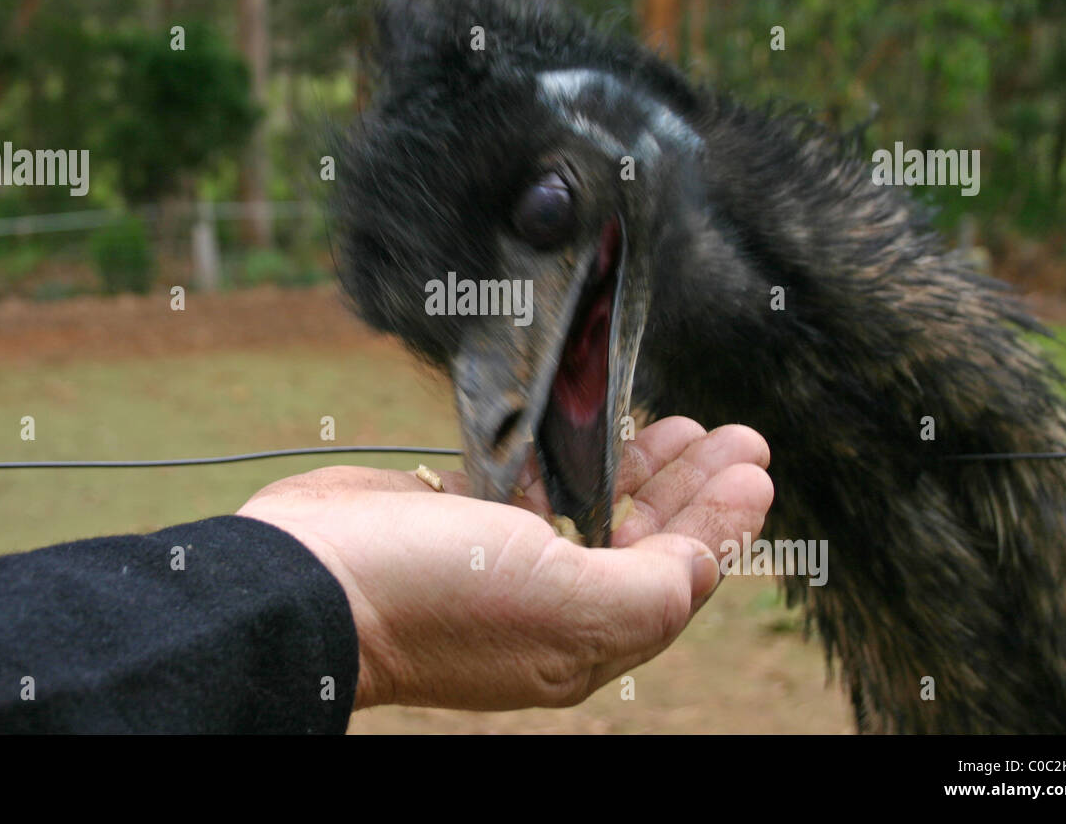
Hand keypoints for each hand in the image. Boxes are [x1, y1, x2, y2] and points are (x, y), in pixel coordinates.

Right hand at [237, 417, 771, 710]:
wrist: (309, 577)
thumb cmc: (437, 596)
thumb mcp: (567, 605)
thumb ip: (651, 591)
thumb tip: (704, 563)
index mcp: (582, 640)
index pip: (677, 578)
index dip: (722, 522)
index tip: (756, 467)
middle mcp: (549, 605)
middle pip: (644, 541)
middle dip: (692, 488)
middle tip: (736, 435)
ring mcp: (501, 560)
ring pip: (592, 510)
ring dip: (637, 467)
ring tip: (680, 425)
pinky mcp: (459, 515)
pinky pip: (532, 484)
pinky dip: (566, 458)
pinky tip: (586, 430)